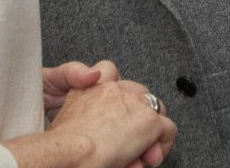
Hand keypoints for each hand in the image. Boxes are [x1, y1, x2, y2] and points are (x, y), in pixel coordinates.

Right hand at [5, 61, 175, 167]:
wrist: (70, 154)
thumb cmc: (62, 147)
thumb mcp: (63, 122)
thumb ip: (82, 115)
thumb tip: (98, 133)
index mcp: (88, 88)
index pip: (107, 72)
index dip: (116, 95)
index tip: (115, 118)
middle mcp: (113, 90)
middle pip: (137, 93)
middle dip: (137, 116)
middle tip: (131, 142)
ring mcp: (133, 103)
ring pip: (155, 109)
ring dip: (150, 129)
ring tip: (142, 152)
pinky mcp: (148, 121)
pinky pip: (168, 129)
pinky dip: (164, 143)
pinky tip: (151, 158)